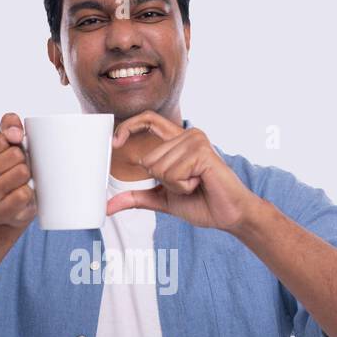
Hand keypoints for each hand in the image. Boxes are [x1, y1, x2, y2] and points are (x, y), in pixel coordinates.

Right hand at [0, 113, 37, 227]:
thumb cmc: (6, 170)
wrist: (6, 210)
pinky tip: (22, 197)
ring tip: (19, 183)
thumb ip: (8, 126)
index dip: (12, 145)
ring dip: (28, 177)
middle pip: (14, 155)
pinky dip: (30, 194)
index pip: (1, 139)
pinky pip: (24, 194)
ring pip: (21, 173)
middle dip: (22, 160)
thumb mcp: (4, 144)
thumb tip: (15, 133)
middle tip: (17, 170)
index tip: (7, 155)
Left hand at [105, 111, 260, 230]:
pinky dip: (183, 186)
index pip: (148, 120)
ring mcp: (195, 140)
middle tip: (187, 185)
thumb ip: (137, 197)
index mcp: (177, 142)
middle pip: (148, 160)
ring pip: (159, 168)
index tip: (115, 143)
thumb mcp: (162, 200)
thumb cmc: (201, 204)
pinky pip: (173, 173)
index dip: (129, 127)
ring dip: (175, 186)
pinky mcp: (202, 151)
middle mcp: (187, 136)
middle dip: (163, 182)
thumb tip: (107, 207)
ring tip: (196, 184)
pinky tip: (201, 183)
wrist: (228, 215)